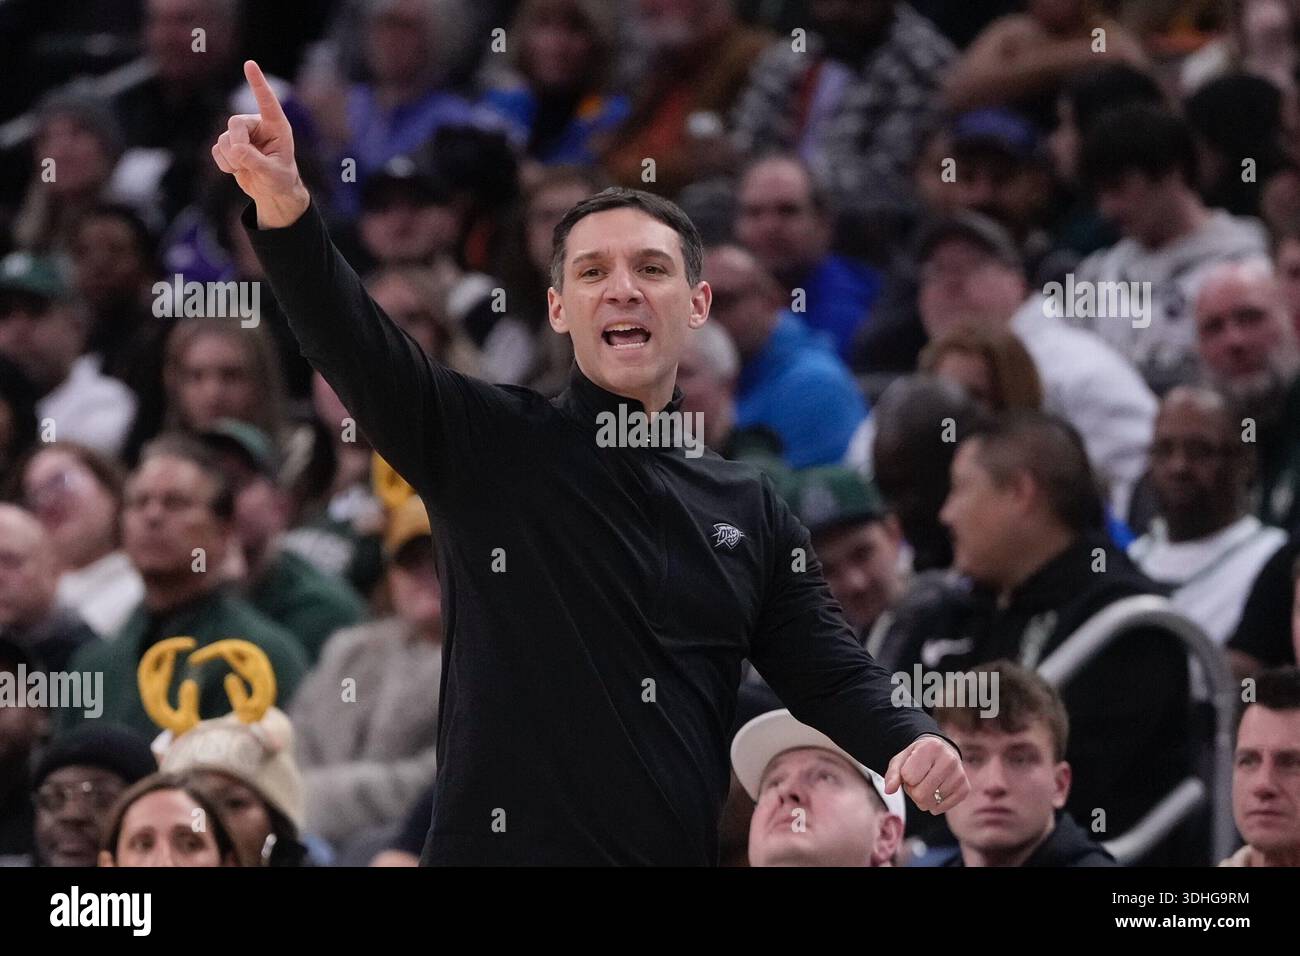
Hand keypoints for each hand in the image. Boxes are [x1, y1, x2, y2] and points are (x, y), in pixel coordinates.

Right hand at [212, 60, 310, 227]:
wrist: (272, 192)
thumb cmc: (280, 180)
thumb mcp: (273, 174)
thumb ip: (256, 161)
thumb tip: (236, 149)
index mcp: (276, 127)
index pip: (266, 101)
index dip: (257, 83)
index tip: (249, 64)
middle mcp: (258, 126)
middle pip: (235, 122)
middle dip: (236, 144)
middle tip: (243, 161)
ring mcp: (242, 135)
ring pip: (224, 139)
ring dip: (231, 159)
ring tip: (244, 169)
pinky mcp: (229, 145)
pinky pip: (216, 150)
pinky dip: (224, 163)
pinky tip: (236, 170)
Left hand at [884, 735, 969, 813]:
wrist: (941, 752)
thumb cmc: (916, 758)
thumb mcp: (901, 760)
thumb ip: (892, 774)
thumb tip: (889, 790)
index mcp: (930, 747)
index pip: (909, 777)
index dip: (905, 778)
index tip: (910, 770)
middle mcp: (949, 759)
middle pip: (920, 794)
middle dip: (913, 792)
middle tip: (917, 781)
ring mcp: (959, 774)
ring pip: (931, 803)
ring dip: (924, 798)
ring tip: (928, 783)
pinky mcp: (965, 788)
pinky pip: (943, 807)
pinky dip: (935, 805)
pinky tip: (936, 792)